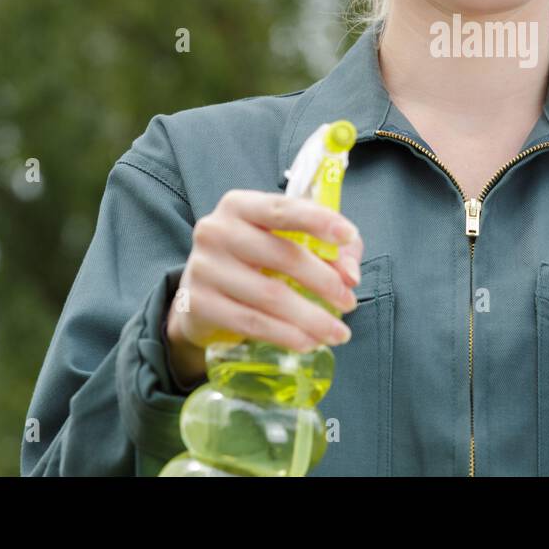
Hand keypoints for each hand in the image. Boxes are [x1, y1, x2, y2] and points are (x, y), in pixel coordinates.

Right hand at [166, 190, 364, 386]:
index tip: (349, 236)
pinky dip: (287, 335)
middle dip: (325, 282)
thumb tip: (351, 277)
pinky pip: (252, 323)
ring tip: (338, 333)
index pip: (283, 208)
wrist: (199, 293)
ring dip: (312, 318)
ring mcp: (204, 268)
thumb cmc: (254, 260)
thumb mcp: (286, 241)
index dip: (319, 220)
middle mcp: (217, 231)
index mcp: (240, 205)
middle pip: (283, 256)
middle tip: (350, 302)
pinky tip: (309, 342)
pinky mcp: (198, 304)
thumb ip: (327, 250)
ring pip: (271, 296)